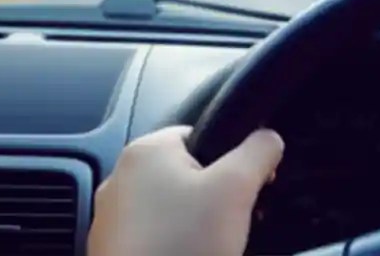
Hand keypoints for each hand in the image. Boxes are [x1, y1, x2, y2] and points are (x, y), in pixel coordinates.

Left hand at [88, 125, 284, 255]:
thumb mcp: (236, 189)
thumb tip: (268, 137)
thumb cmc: (182, 246)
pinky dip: (173, 247)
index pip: (199, 136)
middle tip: (230, 223)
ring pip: (170, 210)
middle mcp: (120, 179)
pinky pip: (153, 239)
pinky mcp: (112, 251)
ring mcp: (111, 219)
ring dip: (193, 226)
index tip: (245, 189)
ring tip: (209, 248)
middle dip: (213, 199)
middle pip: (186, 176)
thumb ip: (258, 151)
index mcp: (146, 151)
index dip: (231, 160)